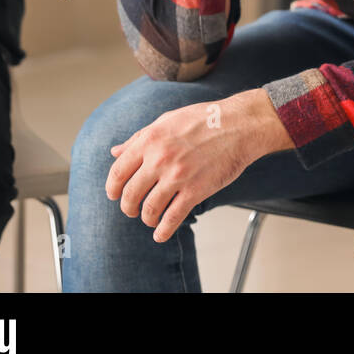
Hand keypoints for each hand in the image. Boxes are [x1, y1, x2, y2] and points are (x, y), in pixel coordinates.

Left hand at [105, 89, 291, 241]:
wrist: (240, 125)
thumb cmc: (205, 119)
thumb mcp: (167, 120)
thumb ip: (139, 137)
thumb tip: (115, 152)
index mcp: (150, 139)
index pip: (118, 171)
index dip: (112, 187)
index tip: (114, 194)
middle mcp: (160, 159)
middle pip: (130, 194)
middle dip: (127, 206)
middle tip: (131, 210)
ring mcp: (178, 176)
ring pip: (149, 209)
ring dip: (146, 218)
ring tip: (149, 219)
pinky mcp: (196, 190)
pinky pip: (172, 218)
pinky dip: (163, 231)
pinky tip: (160, 234)